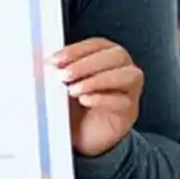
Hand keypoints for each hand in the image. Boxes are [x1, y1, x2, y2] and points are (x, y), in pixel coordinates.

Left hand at [53, 38, 143, 157]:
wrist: (85, 134)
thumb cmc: (77, 103)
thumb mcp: (65, 83)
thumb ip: (60, 70)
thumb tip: (48, 64)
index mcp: (107, 54)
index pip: (96, 44)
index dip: (76, 50)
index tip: (56, 59)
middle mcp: (124, 67)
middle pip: (115, 56)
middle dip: (86, 64)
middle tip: (64, 75)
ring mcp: (131, 89)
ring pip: (126, 76)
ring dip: (97, 81)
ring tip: (73, 90)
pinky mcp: (129, 110)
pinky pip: (122, 101)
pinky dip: (101, 98)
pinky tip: (85, 100)